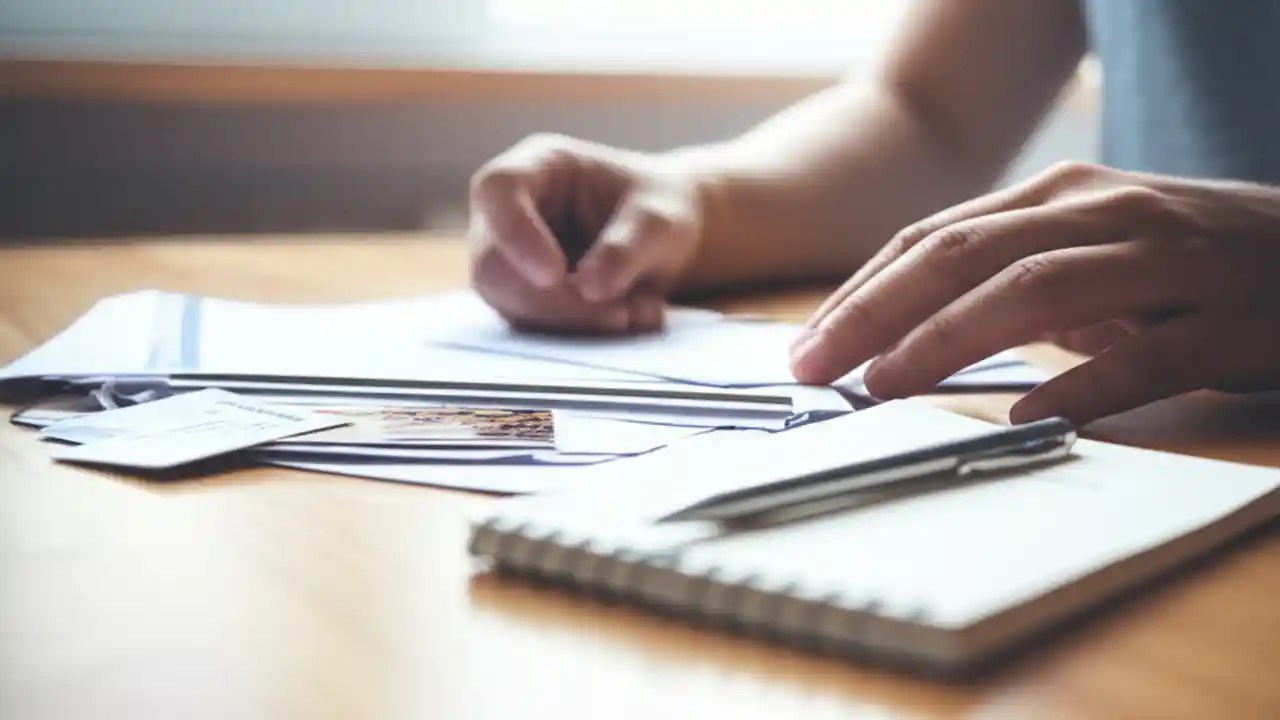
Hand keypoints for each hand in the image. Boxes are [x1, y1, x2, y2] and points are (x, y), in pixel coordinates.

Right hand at [468, 134, 701, 332]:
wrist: (668, 239)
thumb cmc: (659, 210)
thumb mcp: (659, 219)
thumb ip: (627, 246)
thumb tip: (589, 287)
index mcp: (537, 167)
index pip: (497, 191)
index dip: (515, 234)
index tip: (553, 275)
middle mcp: (509, 213)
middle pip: (492, 264)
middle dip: (551, 300)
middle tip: (617, 315)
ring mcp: (510, 260)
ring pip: (510, 305)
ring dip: (573, 322)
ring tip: (638, 314)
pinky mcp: (523, 300)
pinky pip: (534, 328)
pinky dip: (583, 334)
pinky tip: (633, 319)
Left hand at [790, 162, 1279, 423]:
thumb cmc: (1179, 259)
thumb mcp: (1082, 250)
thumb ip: (1002, 279)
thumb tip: (898, 334)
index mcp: (1055, 196)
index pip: (932, 238)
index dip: (861, 291)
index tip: (805, 344)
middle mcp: (1100, 214)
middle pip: (964, 255)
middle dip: (876, 311)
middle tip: (816, 367)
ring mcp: (1165, 261)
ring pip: (1037, 291)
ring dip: (949, 338)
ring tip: (887, 384)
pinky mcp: (1224, 319)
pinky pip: (1145, 355)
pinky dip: (1081, 386)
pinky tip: (1029, 416)